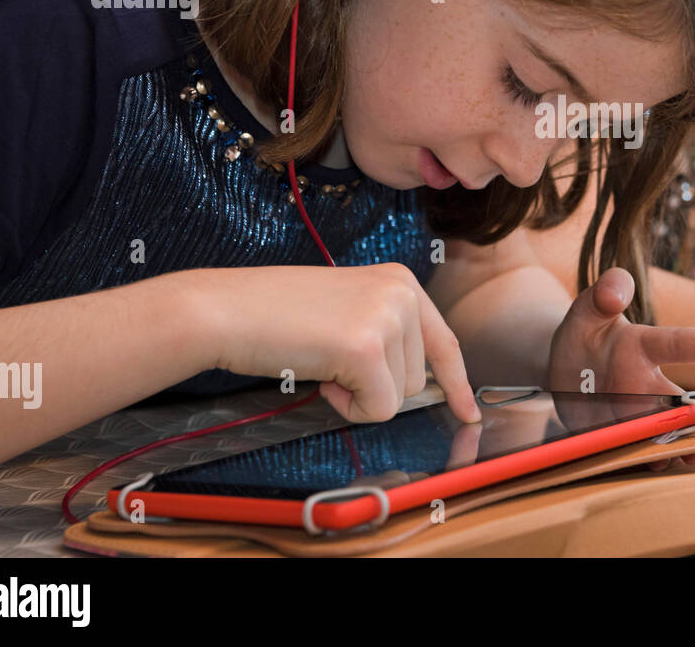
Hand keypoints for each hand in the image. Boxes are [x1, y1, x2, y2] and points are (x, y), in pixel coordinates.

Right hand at [205, 262, 481, 424]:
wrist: (225, 310)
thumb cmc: (274, 315)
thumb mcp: (347, 311)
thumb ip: (385, 333)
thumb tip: (420, 382)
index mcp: (400, 281)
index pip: (443, 342)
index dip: (456, 384)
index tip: (469, 413)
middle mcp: (402, 293)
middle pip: (417, 380)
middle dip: (374, 387)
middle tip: (329, 359)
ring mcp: (387, 318)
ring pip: (399, 398)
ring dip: (358, 395)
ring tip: (321, 360)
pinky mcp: (367, 349)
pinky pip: (378, 409)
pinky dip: (348, 407)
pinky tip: (320, 376)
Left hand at [548, 267, 694, 465]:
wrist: (565, 370)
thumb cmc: (584, 334)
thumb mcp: (586, 310)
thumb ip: (603, 293)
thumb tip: (616, 289)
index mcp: (644, 348)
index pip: (679, 343)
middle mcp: (650, 386)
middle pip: (682, 408)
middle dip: (693, 427)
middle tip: (694, 444)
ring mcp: (639, 417)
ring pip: (666, 439)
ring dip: (666, 453)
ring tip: (661, 463)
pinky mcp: (624, 440)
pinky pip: (639, 458)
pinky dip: (639, 468)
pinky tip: (633, 474)